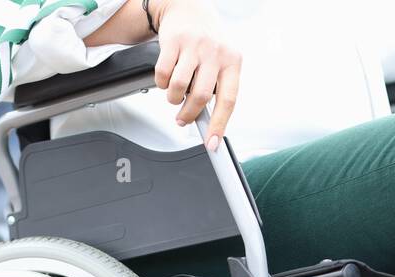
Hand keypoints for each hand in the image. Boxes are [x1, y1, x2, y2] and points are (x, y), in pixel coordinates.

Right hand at [150, 0, 241, 148]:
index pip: (228, 100)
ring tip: (175, 94)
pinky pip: (162, 75)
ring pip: (178, 87)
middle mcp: (215, 52)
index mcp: (232, 61)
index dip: (219, 125)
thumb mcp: (220, 63)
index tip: (212, 144)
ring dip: (173, 98)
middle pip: (200, 97)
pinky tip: (167, 77)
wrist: (188, 9)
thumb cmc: (206, 43)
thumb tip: (208, 125)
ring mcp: (194, 46)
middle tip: (182, 118)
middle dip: (188, 114)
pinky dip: (161, 83)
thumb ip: (216, 90)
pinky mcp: (174, 42)